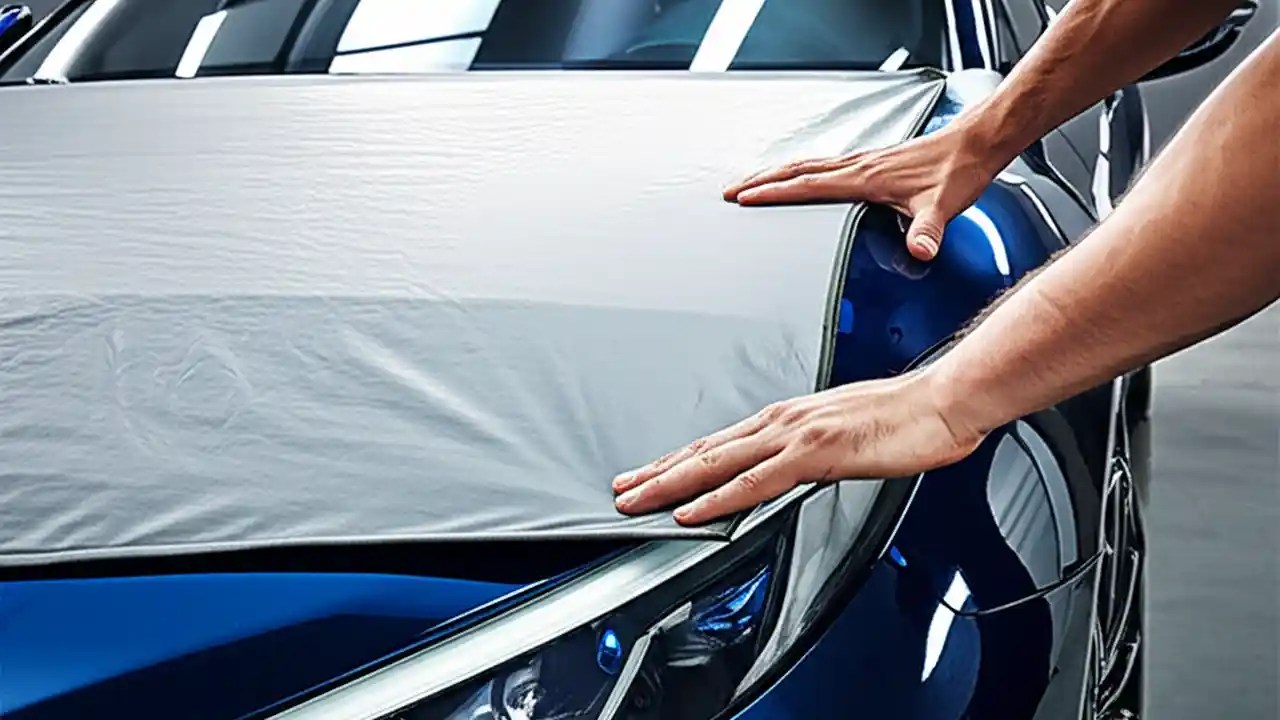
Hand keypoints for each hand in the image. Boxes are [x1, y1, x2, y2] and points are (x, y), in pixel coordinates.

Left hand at [612, 370, 986, 525]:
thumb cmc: (903, 417)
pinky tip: (691, 511)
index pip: (719, 445)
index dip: (677, 461)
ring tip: (635, 499)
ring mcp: (795, 435)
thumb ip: (810, 451)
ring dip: (669, 483)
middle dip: (656, 472)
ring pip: (716, 463)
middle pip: (704, 452)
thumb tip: (788, 469)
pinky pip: (755, 482)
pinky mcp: (816, 453)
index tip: (646, 474)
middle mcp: (781, 422)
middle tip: (618, 490)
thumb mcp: (844, 434)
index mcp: (787, 418)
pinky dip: (717, 498)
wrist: (943, 401)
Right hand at [723, 123, 1006, 260]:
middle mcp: (859, 165)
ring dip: (777, 173)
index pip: (808, 186)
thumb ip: (928, 231)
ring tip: (753, 182)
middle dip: (761, 180)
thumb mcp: (944, 206)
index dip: (774, 193)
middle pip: (797, 170)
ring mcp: (865, 160)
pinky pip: (825, 164)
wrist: (976, 144)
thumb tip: (922, 252)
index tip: (745, 198)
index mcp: (865, 177)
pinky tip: (803, 177)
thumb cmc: (958, 172)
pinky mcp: (874, 161)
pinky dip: (802, 170)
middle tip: (731, 191)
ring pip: (808, 164)